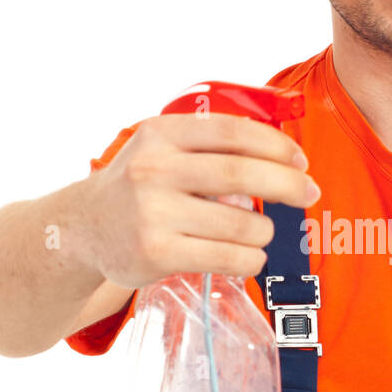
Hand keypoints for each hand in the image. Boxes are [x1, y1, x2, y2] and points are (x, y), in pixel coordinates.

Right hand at [78, 112, 319, 288]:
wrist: (82, 229)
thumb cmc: (138, 185)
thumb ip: (211, 146)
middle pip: (242, 175)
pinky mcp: (156, 254)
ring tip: (261, 232)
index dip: (277, 146)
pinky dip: (250, 258)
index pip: (233, 133)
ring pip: (241, 223)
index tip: (300, 160)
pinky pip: (227, 258)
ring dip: (265, 230)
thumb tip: (284, 160)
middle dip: (287, 185)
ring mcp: (152, 214)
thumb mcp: (161, 147)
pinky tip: (248, 255)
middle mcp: (153, 169)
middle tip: (308, 194)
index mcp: (161, 134)